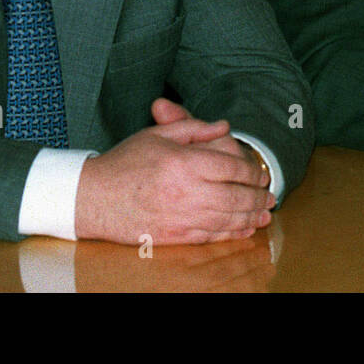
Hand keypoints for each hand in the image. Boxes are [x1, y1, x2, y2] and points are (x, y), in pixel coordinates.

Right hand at [74, 99, 274, 244]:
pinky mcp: (175, 237)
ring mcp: (181, 217)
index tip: (261, 173)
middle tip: (270, 196)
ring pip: (228, 220)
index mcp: (183, 163)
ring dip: (251, 217)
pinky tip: (244, 229)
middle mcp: (185, 192)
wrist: (92, 198)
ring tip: (264, 213)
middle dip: (258, 197)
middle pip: (236, 197)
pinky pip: (212, 236)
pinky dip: (232, 233)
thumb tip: (224, 126)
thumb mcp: (157, 135)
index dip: (252, 171)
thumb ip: (193, 127)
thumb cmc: (125, 163)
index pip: (231, 168)